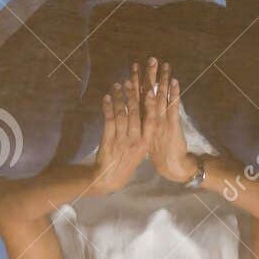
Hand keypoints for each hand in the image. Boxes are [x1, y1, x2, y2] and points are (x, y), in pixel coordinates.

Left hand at [90, 68, 148, 194]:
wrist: (111, 178)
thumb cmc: (128, 161)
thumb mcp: (141, 149)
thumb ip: (144, 132)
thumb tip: (146, 112)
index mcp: (147, 141)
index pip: (151, 119)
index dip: (150, 103)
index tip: (150, 88)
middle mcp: (136, 140)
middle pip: (136, 113)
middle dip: (133, 94)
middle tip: (130, 80)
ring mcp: (122, 141)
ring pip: (122, 115)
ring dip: (120, 98)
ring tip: (118, 85)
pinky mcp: (108, 141)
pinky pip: (109, 121)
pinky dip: (108, 107)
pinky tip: (107, 98)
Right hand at [141, 59, 197, 182]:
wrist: (169, 166)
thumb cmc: (155, 153)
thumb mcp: (143, 137)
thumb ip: (139, 123)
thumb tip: (135, 108)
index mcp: (140, 120)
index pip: (137, 97)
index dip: (136, 82)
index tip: (135, 68)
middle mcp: (148, 119)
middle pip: (147, 93)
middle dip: (148, 76)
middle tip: (150, 60)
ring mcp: (160, 121)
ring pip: (160, 96)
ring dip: (162, 80)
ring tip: (162, 65)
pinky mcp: (172, 125)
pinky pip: (173, 106)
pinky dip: (174, 93)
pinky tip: (175, 81)